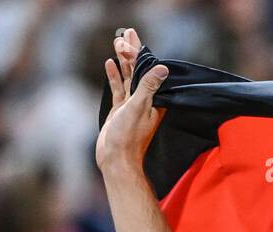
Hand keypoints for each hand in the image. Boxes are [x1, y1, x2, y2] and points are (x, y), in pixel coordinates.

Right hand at [96, 27, 167, 174]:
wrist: (116, 160)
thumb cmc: (128, 137)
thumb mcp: (138, 107)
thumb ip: (148, 87)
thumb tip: (163, 68)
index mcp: (154, 101)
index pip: (150, 71)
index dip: (142, 54)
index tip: (136, 39)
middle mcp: (146, 101)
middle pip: (140, 71)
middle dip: (133, 52)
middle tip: (127, 32)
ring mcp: (132, 105)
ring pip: (128, 77)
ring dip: (123, 61)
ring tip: (117, 42)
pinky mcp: (120, 110)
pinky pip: (119, 88)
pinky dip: (114, 76)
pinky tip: (109, 63)